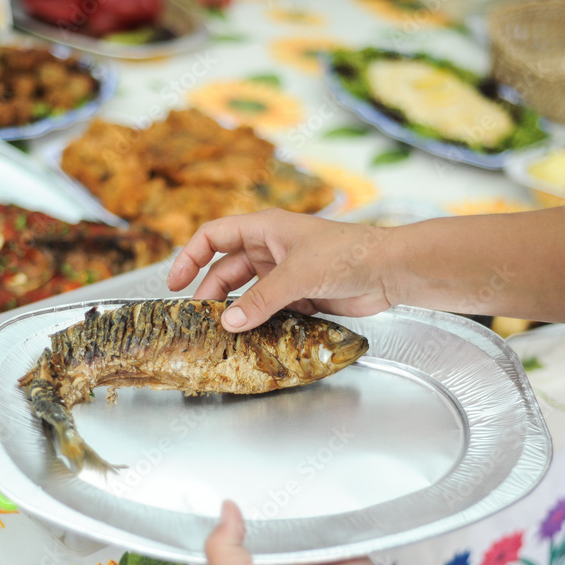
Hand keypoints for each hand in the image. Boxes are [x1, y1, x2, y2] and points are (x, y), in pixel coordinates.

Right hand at [167, 209, 393, 331]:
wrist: (389, 271)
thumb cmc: (347, 254)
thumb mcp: (297, 275)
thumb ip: (259, 300)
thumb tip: (227, 323)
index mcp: (265, 228)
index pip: (214, 236)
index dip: (190, 257)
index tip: (174, 284)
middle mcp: (271, 248)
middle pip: (226, 268)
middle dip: (211, 292)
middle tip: (200, 319)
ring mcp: (285, 273)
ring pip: (247, 292)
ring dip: (235, 310)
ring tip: (221, 332)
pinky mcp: (299, 295)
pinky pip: (267, 308)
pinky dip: (256, 321)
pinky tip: (248, 337)